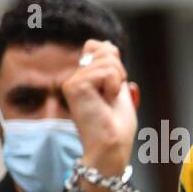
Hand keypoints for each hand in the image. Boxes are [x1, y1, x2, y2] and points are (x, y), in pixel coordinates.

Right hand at [60, 39, 135, 176]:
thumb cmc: (116, 126)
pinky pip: (105, 71)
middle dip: (119, 71)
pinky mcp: (74, 86)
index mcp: (85, 77)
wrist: (112, 146)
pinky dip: (114, 86)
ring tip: (109, 100)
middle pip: (104, 50)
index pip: (97, 46)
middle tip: (113, 96)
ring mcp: (72, 81)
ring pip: (108, 60)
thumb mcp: (120, 91)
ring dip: (118, 81)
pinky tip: (106, 101)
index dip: (114, 60)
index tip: (115, 87)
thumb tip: (110, 45)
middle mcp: (75, 77)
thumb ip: (114, 70)